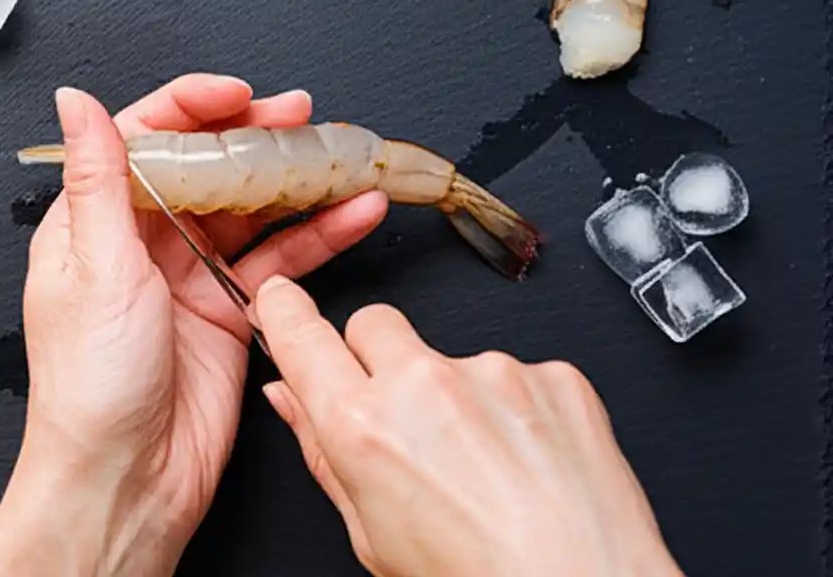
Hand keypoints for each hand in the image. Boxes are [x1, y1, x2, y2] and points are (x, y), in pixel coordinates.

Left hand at [0, 75, 387, 575]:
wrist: (127, 478)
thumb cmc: (89, 387)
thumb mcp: (94, 268)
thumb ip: (97, 179)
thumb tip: (75, 100)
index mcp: (94, 221)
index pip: (145, 139)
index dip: (193, 108)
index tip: (238, 97)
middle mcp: (143, 241)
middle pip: (206, 166)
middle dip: (254, 135)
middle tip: (299, 116)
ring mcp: (191, 274)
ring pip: (251, 208)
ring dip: (296, 181)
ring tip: (340, 155)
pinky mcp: (230, 311)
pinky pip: (281, 259)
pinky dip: (319, 234)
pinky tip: (353, 212)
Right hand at [256, 276, 682, 576]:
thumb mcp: (374, 536)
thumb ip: (326, 454)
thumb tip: (292, 400)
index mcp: (364, 429)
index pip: (303, 337)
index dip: (286, 312)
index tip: (280, 299)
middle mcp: (426, 385)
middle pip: (374, 323)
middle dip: (376, 355)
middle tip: (403, 416)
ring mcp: (496, 372)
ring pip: (452, 354)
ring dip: (459, 395)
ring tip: (488, 469)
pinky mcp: (556, 376)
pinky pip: (520, 375)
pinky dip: (520, 411)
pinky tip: (531, 464)